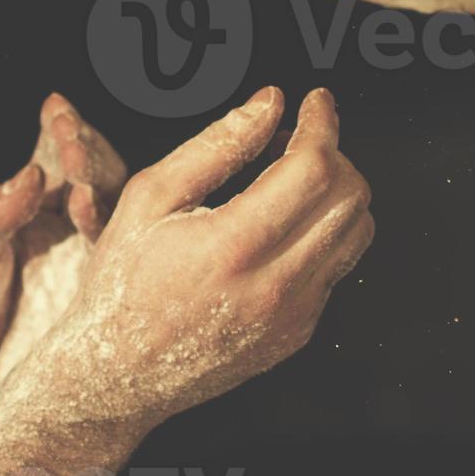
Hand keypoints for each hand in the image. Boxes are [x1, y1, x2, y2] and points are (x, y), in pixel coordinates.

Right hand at [0, 85, 373, 438]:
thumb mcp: (150, 198)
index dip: (323, 123)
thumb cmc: (122, 281)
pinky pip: (337, 268)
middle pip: (350, 197)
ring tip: (286, 182)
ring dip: (335, 193)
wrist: (117, 374)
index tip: (317, 100)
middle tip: (290, 142)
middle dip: (333, 154)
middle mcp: (274, 285)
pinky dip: (321, 234)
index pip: (315, 168)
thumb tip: (270, 102)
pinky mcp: (298, 334)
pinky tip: (276, 228)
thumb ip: (216, 145)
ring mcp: (293, 315)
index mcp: (233, 245)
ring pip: (357, 232)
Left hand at [0, 95, 128, 475]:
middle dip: (83, 150)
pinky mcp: (109, 299)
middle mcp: (64, 235)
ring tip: (77, 177)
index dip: (58, 132)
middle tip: (70, 139)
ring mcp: (91, 266)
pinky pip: (125, 256)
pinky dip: (111, 229)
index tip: (56, 109)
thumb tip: (31, 174)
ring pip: (115, 210)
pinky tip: (91, 213)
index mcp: (24, 217)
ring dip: (98, 183)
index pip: (49, 162)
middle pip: (92, 175)